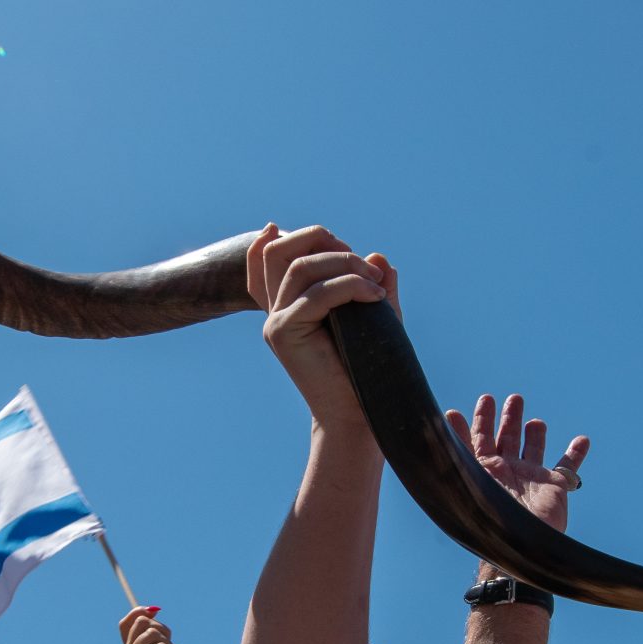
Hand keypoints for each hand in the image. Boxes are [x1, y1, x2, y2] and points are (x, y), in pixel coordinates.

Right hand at [245, 223, 396, 431]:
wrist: (360, 416)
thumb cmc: (370, 371)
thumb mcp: (376, 319)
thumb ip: (375, 285)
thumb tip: (378, 256)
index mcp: (290, 309)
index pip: (264, 268)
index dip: (264, 244)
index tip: (276, 227)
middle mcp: (277, 313)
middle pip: (280, 252)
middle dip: (322, 240)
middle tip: (361, 261)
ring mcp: (276, 323)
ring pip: (300, 266)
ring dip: (344, 263)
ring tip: (375, 283)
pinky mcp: (284, 333)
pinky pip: (317, 293)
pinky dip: (350, 286)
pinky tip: (375, 295)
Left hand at [445, 393, 588, 532]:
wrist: (518, 544)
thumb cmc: (488, 514)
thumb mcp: (466, 475)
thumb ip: (459, 446)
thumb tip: (445, 414)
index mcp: (484, 469)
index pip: (478, 439)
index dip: (480, 421)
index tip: (484, 401)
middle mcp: (507, 472)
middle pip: (507, 439)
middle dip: (508, 418)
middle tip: (512, 398)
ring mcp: (531, 478)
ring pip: (534, 449)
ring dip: (535, 433)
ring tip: (534, 421)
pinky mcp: (555, 486)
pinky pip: (568, 467)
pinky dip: (576, 454)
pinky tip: (582, 440)